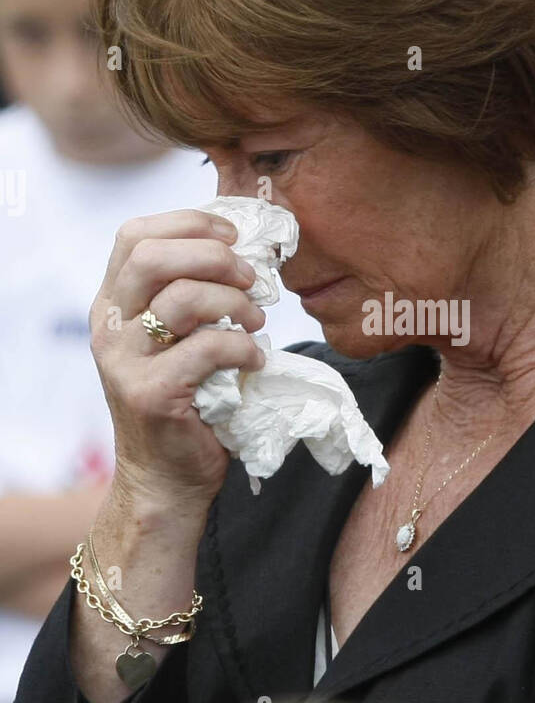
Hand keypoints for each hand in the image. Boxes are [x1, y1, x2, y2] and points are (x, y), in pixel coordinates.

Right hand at [89, 209, 266, 512]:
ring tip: (257, 321)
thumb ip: (192, 295)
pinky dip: (242, 348)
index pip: (135, 235)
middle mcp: (110, 327)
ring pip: (181, 299)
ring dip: (234, 302)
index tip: (234, 235)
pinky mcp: (151, 393)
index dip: (189, 223)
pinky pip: (206, 349)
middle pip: (152, 256)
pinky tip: (255, 361)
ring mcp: (125, 361)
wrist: (166, 479)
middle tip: (251, 279)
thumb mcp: (177, 339)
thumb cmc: (185, 402)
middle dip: (213, 256)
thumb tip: (245, 251)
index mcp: (113, 303)